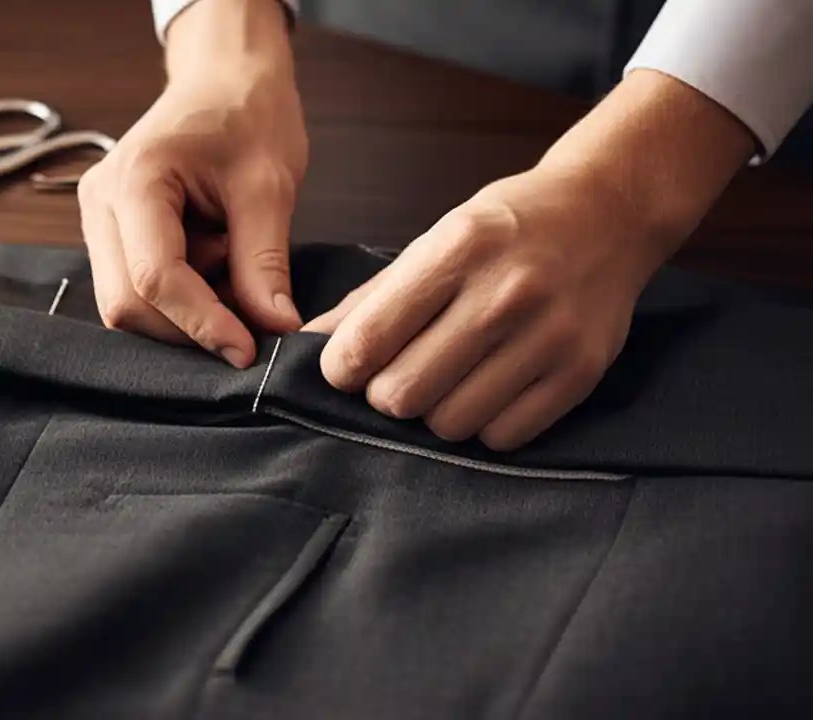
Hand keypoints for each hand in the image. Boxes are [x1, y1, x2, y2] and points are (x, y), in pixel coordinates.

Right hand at [76, 0, 305, 367]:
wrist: (225, 80)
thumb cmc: (246, 116)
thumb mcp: (269, 186)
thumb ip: (265, 262)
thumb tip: (275, 329)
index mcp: (135, 180)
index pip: (154, 278)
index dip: (201, 324)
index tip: (249, 351)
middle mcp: (100, 203)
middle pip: (126, 304)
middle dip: (188, 328)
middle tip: (249, 324)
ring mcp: (98, 220)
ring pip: (128, 305)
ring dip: (184, 314)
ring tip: (234, 277)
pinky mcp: (111, 235)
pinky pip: (136, 290)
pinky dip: (181, 301)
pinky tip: (216, 273)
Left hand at [304, 167, 659, 449]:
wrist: (609, 213)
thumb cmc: (507, 229)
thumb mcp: (434, 241)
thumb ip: (371, 298)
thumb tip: (307, 345)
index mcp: (458, 249)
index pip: (369, 339)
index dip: (342, 368)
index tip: (345, 368)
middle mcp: (505, 293)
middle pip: (403, 393)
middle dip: (385, 394)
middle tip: (396, 376)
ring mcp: (548, 336)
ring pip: (450, 423)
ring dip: (435, 412)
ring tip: (447, 381)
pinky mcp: (579, 373)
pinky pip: (502, 437)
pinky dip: (483, 425)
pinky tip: (487, 390)